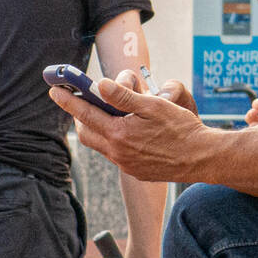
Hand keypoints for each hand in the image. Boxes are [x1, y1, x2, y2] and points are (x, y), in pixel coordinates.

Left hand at [50, 75, 207, 181]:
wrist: (202, 158)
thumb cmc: (182, 129)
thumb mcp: (154, 106)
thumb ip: (124, 97)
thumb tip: (101, 86)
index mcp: (119, 134)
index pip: (85, 114)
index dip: (68, 100)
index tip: (55, 90)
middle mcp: (118, 152)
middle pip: (87, 133)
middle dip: (80, 117)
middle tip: (81, 102)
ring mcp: (126, 164)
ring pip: (101, 145)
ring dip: (98, 129)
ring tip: (106, 115)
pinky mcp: (136, 171)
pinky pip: (116, 154)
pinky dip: (114, 140)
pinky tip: (128, 132)